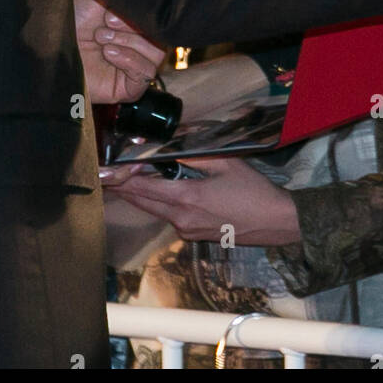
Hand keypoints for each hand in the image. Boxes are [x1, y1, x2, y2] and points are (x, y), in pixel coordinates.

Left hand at [74, 0, 165, 103]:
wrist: (48, 47)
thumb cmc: (69, 20)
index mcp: (131, 24)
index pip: (156, 21)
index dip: (140, 14)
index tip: (112, 11)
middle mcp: (134, 46)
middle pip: (159, 36)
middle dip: (133, 27)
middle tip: (105, 25)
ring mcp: (132, 68)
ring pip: (156, 54)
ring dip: (129, 42)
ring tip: (102, 40)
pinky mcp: (127, 88)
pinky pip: (145, 74)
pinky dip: (131, 60)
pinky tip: (109, 53)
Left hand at [106, 154, 302, 244]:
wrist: (276, 222)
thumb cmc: (253, 191)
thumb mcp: (225, 163)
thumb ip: (194, 155)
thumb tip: (171, 146)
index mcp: (186, 198)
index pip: (143, 188)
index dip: (123, 178)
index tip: (108, 169)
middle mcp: (181, 218)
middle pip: (142, 202)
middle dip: (123, 188)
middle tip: (107, 175)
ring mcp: (187, 230)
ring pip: (154, 210)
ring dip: (142, 195)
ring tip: (126, 180)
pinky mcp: (194, 236)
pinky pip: (170, 217)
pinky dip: (160, 204)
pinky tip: (161, 191)